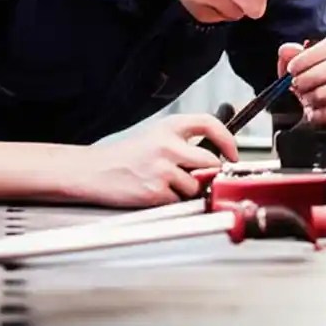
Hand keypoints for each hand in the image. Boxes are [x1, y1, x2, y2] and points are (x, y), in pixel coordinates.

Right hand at [78, 115, 239, 207]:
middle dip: (210, 173)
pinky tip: (155, 192)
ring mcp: (162, 169)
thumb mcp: (154, 137)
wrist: (93, 171)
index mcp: (168, 127)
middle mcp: (167, 145)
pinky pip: (179, 201)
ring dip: (188, 190)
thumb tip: (216, 155)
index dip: (228, 139)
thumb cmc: (124, 156)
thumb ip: (183, 142)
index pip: (209, 123)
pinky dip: (172, 201)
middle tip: (201, 176)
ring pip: (196, 185)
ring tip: (166, 184)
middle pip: (211, 161)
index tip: (232, 153)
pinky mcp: (155, 191)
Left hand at [278, 32, 325, 125]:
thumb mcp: (301, 63)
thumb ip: (292, 54)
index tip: (292, 69)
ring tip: (306, 99)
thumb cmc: (317, 78)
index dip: (307, 58)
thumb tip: (286, 50)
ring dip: (318, 95)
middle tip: (297, 86)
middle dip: (309, 78)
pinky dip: (325, 113)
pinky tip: (314, 112)